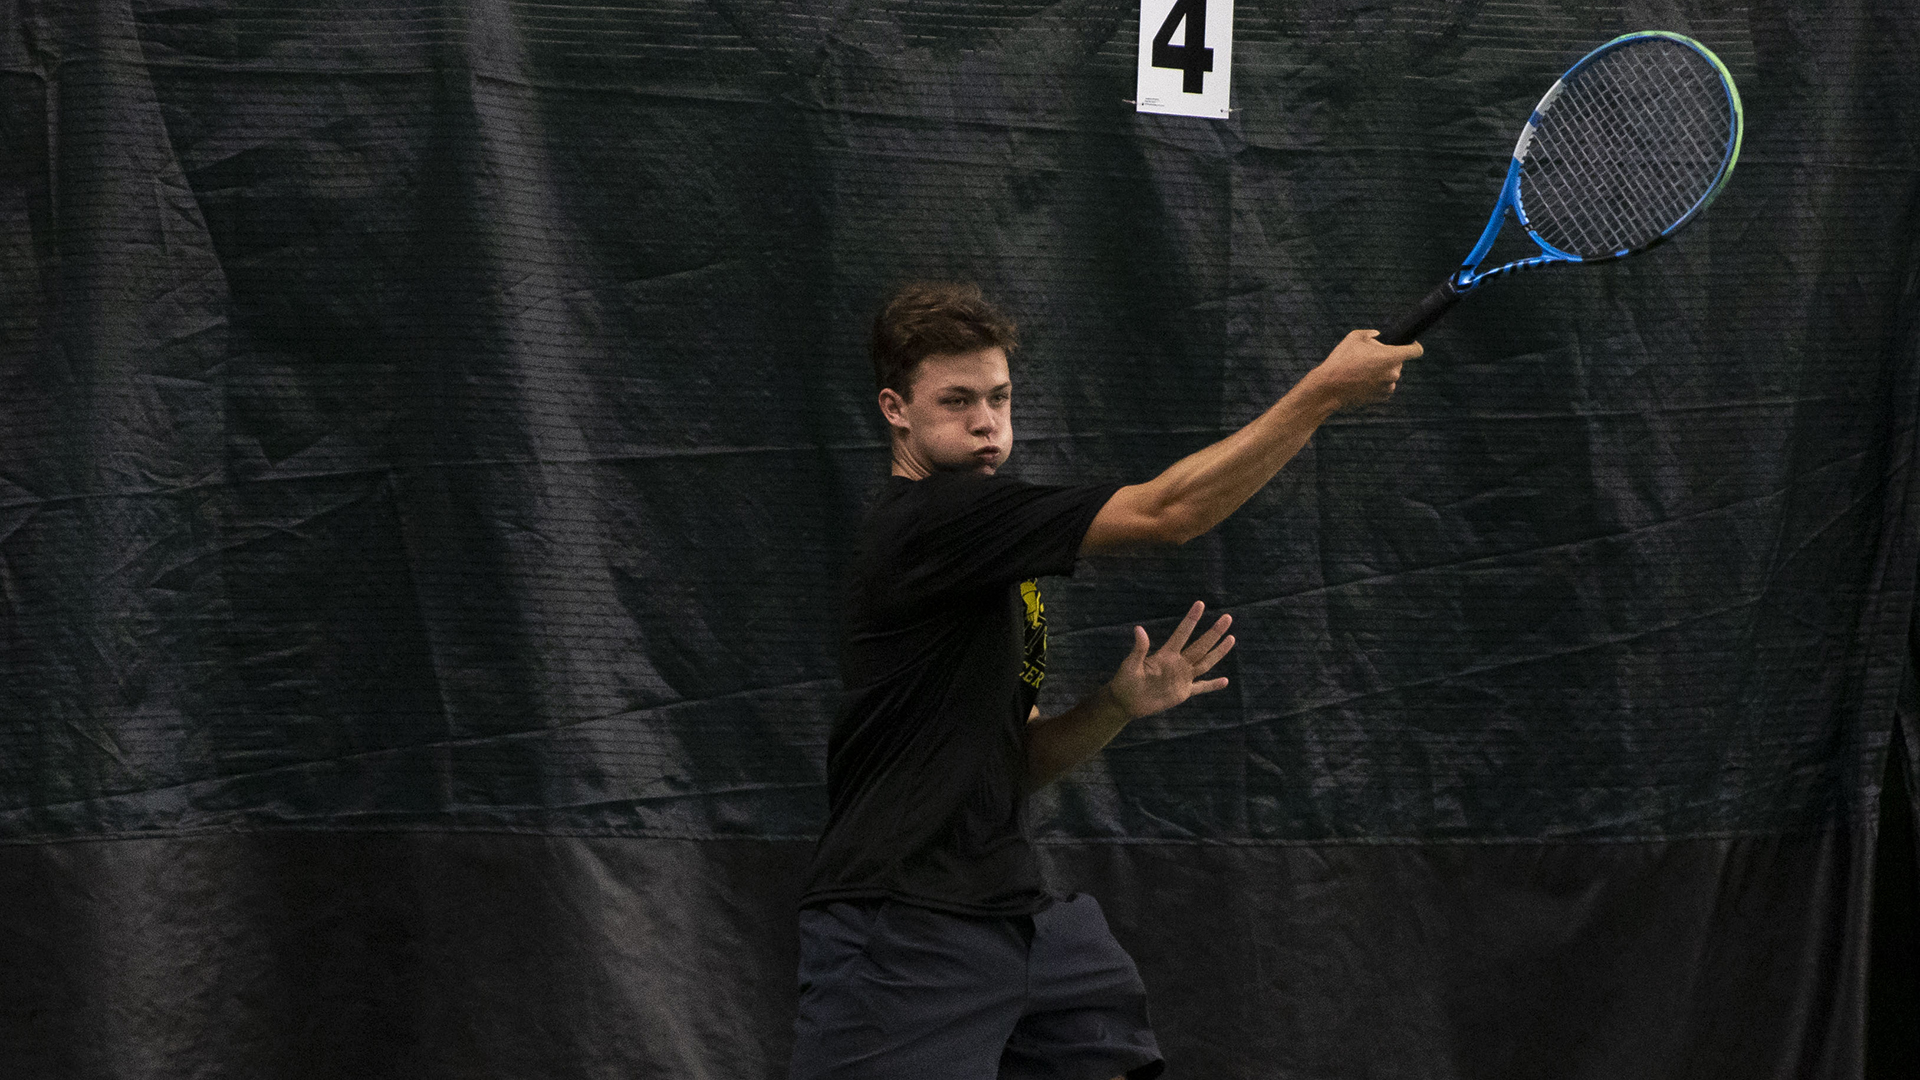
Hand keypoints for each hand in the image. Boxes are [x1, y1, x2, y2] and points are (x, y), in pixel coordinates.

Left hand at [1108, 601, 1235, 719]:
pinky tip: (1225, 681)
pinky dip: (1212, 685)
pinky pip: (1201, 688)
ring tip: (1231, 639)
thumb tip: (1138, 629)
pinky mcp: (1183, 692)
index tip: (1200, 603)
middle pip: (1201, 645)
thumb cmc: (1125, 681)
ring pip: (1205, 662)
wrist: (1126, 702)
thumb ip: (1139, 648)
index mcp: (1166, 655)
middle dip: (1214, 632)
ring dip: (1218, 652)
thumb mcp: (1131, 664)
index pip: (1182, 633)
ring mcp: (1182, 678)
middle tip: (1227, 617)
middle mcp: (1178, 663)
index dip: (1191, 619)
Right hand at [1306, 329, 1422, 410]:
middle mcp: (1394, 373)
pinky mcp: (1381, 397)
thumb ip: (1370, 333)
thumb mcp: (1354, 338)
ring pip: (1390, 375)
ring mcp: (1388, 386)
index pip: (1416, 351)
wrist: (1329, 388)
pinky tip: (1361, 381)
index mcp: (1391, 356)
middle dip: (1387, 358)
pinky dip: (1377, 383)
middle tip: (1368, 357)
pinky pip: (1384, 387)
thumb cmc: (1341, 360)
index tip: (1408, 344)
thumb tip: (1378, 336)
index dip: (1413, 345)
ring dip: (1381, 371)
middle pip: (1399, 362)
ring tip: (1361, 370)